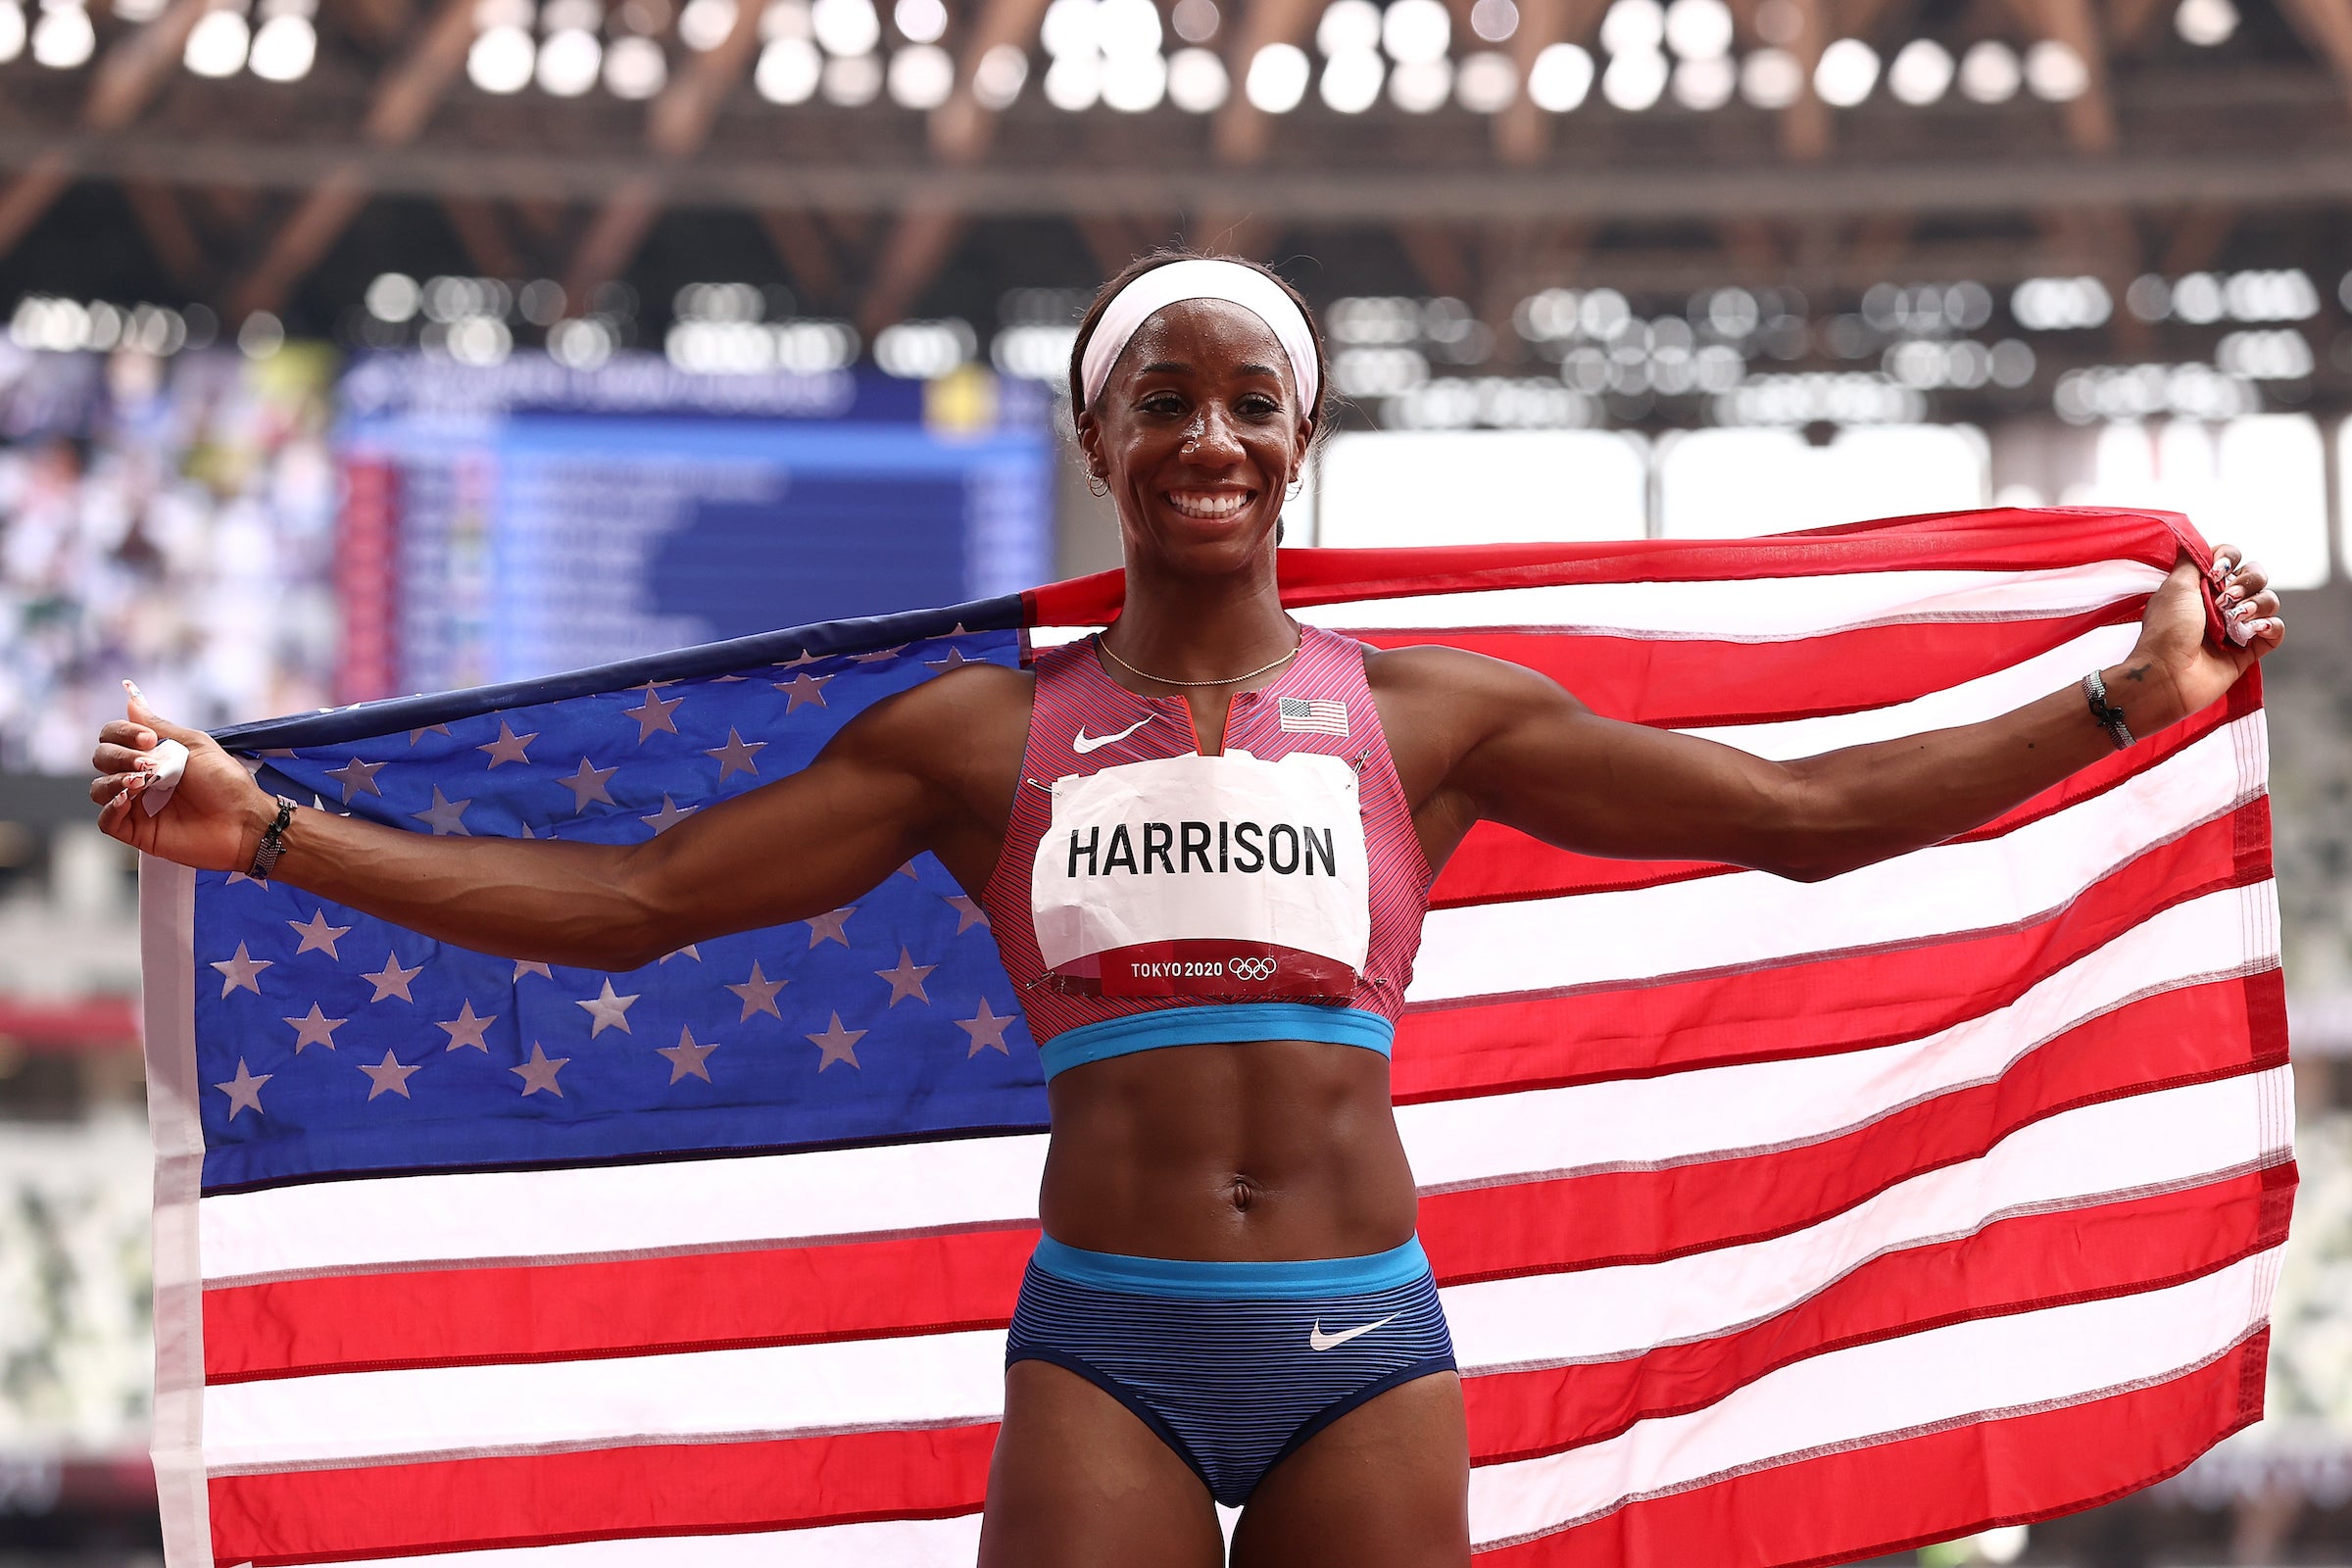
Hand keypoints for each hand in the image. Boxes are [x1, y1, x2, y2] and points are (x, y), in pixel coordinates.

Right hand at [90, 682, 275, 872]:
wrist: (244, 821)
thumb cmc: (227, 782)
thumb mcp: (195, 745)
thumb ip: (160, 725)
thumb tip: (131, 700)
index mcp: (152, 754)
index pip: (113, 736)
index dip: (121, 733)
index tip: (147, 739)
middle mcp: (140, 777)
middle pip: (102, 758)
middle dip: (118, 756)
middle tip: (148, 763)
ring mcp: (137, 805)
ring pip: (99, 789)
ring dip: (114, 781)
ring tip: (141, 783)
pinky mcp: (138, 831)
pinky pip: (106, 820)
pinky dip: (111, 809)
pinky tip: (129, 801)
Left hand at [2116, 545, 2284, 730]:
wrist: (2168, 674)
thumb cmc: (2167, 630)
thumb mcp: (2175, 586)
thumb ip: (2191, 561)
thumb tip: (2199, 544)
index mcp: (2201, 585)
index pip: (2231, 559)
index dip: (2230, 558)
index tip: (2216, 570)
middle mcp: (2221, 603)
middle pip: (2256, 576)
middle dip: (2248, 581)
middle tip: (2226, 599)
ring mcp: (2237, 626)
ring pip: (2270, 600)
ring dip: (2258, 604)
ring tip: (2235, 618)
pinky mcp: (2249, 650)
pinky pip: (2276, 630)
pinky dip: (2271, 626)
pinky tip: (2254, 630)